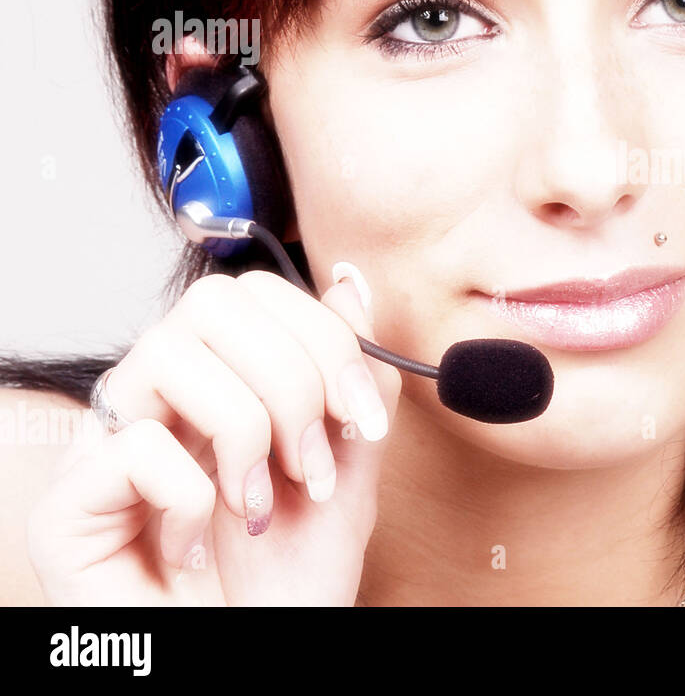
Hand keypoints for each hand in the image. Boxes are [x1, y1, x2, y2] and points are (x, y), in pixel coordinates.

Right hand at [26, 266, 401, 604]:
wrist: (253, 656)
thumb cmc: (290, 576)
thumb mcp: (349, 468)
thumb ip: (356, 378)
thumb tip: (350, 281)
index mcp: (223, 379)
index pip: (259, 292)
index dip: (324, 339)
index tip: (362, 420)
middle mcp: (158, 398)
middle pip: (213, 303)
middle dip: (290, 379)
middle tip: (312, 463)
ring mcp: (108, 443)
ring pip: (167, 353)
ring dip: (243, 430)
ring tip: (261, 500)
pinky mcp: (68, 503)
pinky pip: (134, 446)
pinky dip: (190, 496)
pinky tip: (198, 542)